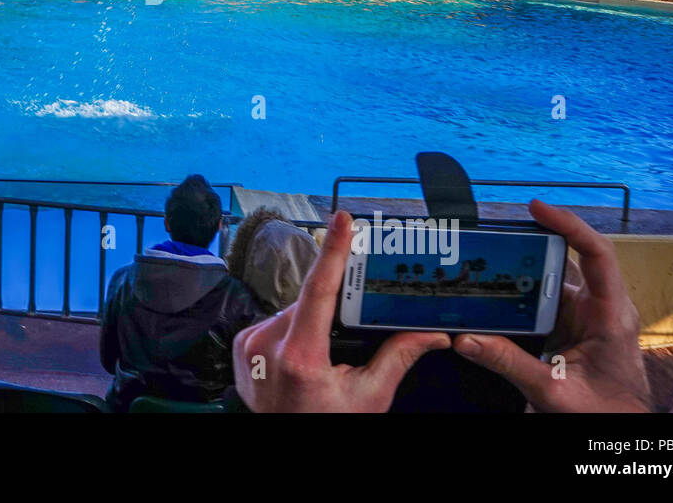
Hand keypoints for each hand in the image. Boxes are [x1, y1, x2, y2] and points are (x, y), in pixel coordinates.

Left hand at [233, 210, 449, 411]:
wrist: (287, 451)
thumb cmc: (326, 426)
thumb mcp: (368, 397)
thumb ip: (397, 358)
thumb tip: (430, 334)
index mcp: (300, 357)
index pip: (319, 289)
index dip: (334, 250)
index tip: (342, 221)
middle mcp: (267, 345)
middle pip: (309, 302)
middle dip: (331, 312)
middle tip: (344, 339)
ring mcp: (250, 344)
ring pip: (291, 311)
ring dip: (310, 322)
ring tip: (323, 357)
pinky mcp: (241, 346)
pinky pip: (274, 323)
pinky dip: (292, 332)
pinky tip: (301, 359)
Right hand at [453, 199, 650, 412]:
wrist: (618, 429)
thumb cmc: (604, 412)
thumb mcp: (553, 390)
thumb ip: (509, 363)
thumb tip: (468, 339)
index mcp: (611, 315)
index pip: (597, 254)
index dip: (569, 225)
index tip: (537, 208)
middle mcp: (602, 307)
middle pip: (570, 257)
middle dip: (534, 242)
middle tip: (499, 232)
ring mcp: (589, 314)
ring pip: (556, 277)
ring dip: (527, 268)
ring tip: (492, 257)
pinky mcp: (575, 324)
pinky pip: (548, 296)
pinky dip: (524, 289)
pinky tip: (500, 289)